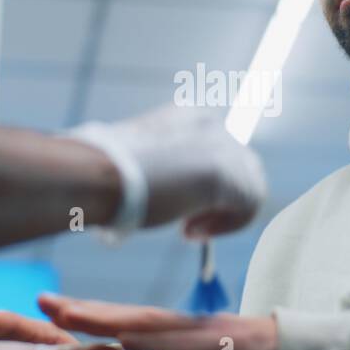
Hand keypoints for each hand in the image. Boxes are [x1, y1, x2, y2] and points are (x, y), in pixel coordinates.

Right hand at [67, 105, 266, 238]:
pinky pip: (249, 207)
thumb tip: (173, 194)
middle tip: (187, 225)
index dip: (212, 186)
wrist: (97, 173)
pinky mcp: (228, 173)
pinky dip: (226, 227)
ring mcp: (222, 147)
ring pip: (251, 187)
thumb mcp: (141, 164)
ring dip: (224, 216)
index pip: (222, 150)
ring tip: (187, 230)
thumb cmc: (106, 173)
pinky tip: (190, 232)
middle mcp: (212, 125)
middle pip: (245, 167)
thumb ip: (167, 171)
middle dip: (223, 200)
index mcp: (189, 116)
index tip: (185, 211)